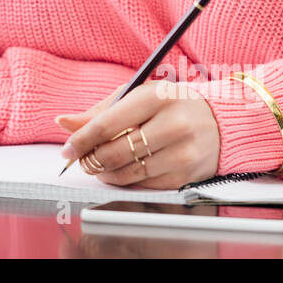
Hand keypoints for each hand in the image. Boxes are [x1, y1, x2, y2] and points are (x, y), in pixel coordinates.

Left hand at [54, 81, 220, 188]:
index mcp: (157, 97)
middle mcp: (173, 124)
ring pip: (128, 173)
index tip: (67, 150)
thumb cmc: (170, 105)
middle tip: (82, 160)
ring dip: (105, 173)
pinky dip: (126, 181)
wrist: (219, 122)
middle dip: (90, 160)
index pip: (108, 124)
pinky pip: (144, 185)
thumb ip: (99, 112)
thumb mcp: (136, 97)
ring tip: (99, 166)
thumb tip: (64, 123)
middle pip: (115, 152)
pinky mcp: (187, 175)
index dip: (81, 140)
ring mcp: (183, 152)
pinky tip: (122, 172)